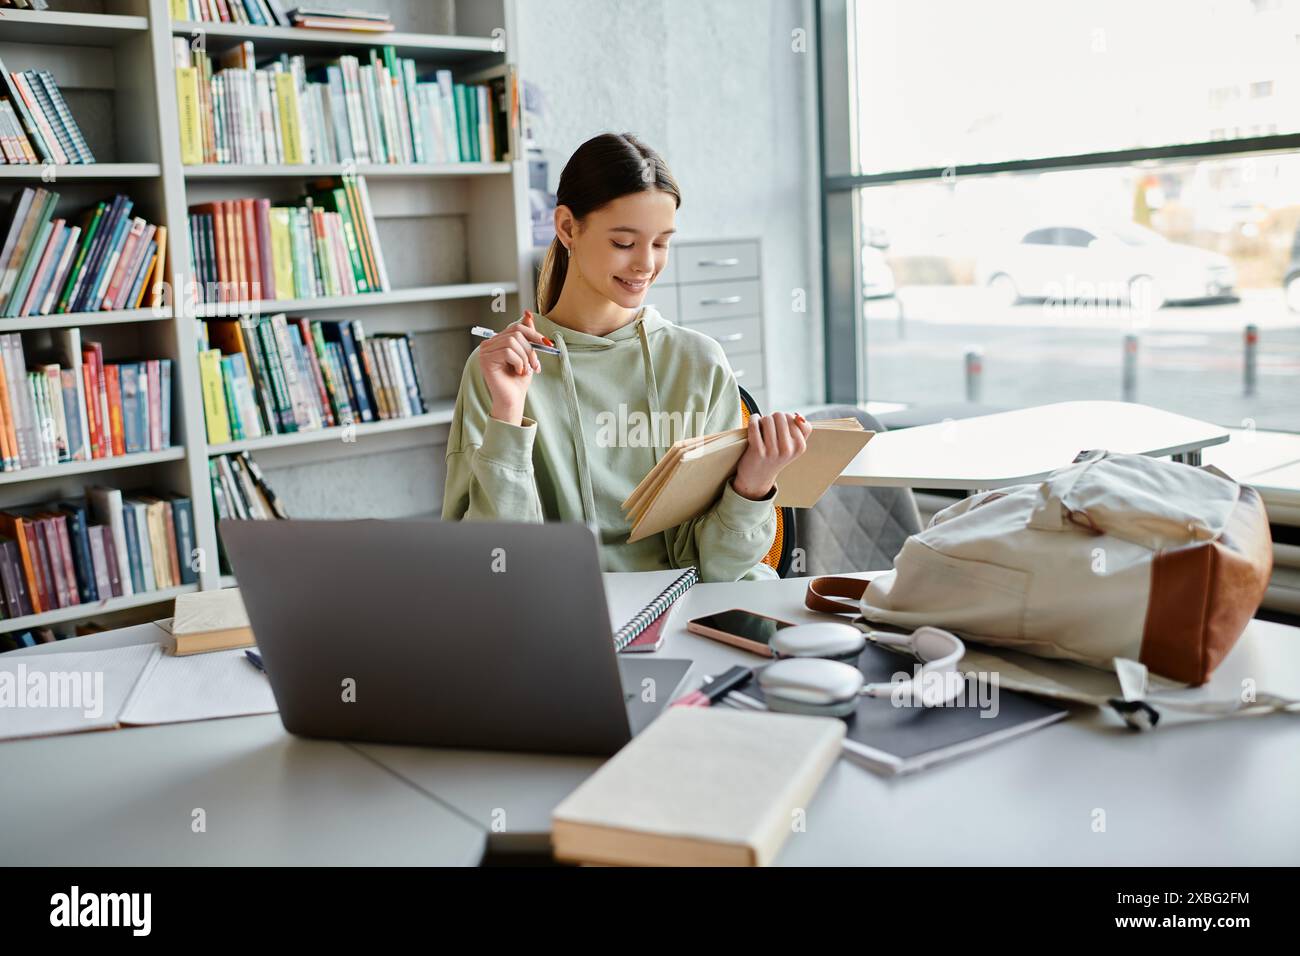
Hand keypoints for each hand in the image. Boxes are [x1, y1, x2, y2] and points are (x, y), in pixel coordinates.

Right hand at [479, 310, 552, 424]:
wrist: (513, 399)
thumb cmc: (518, 380)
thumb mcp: (527, 355)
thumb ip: (526, 336)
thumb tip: (527, 314)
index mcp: (498, 341)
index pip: (516, 328)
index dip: (534, 333)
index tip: (548, 344)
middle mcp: (488, 344)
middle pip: (515, 333)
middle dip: (531, 348)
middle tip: (535, 365)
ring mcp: (485, 352)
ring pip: (513, 342)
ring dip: (525, 357)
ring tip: (526, 370)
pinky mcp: (486, 360)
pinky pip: (508, 352)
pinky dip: (519, 362)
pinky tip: (518, 372)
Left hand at [732, 411, 810, 499]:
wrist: (759, 476)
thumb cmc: (777, 454)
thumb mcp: (795, 445)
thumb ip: (803, 428)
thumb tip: (798, 416)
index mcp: (800, 446)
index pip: (795, 418)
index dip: (786, 418)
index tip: (780, 427)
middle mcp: (788, 450)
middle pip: (781, 416)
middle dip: (773, 418)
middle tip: (769, 428)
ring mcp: (772, 451)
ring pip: (767, 419)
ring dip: (762, 420)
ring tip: (762, 428)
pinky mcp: (757, 451)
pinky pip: (754, 425)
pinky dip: (753, 419)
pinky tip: (754, 421)